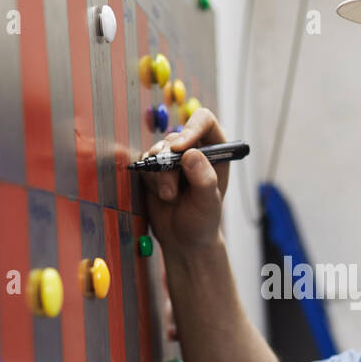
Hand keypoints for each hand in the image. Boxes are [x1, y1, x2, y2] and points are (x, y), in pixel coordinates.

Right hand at [137, 106, 230, 251]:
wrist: (183, 240)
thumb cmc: (202, 221)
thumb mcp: (208, 203)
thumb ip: (203, 179)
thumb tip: (190, 154)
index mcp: (216, 150)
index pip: (204, 121)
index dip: (191, 128)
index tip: (180, 148)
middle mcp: (194, 149)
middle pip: (174, 138)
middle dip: (169, 164)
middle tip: (171, 192)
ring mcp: (173, 158)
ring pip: (157, 151)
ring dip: (159, 176)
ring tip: (170, 198)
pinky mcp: (155, 168)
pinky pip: (145, 163)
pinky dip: (150, 180)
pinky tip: (161, 196)